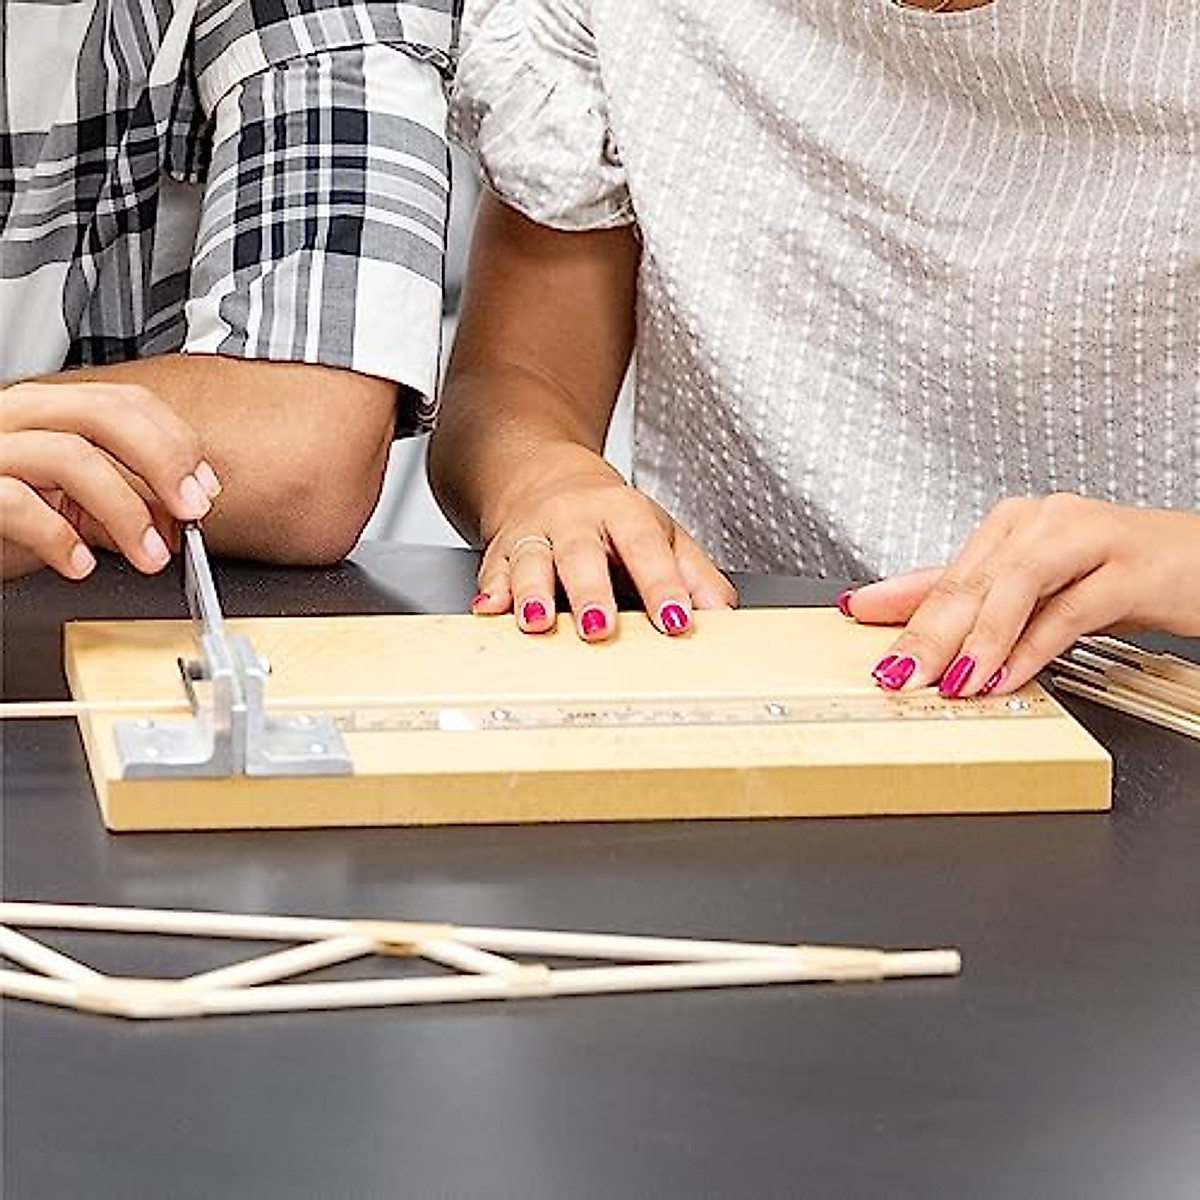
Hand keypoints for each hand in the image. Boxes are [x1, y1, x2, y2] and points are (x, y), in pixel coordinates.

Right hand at [0, 381, 220, 580]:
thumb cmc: (3, 513)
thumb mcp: (72, 502)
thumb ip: (123, 497)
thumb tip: (180, 512)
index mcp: (50, 410)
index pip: (125, 400)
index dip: (176, 441)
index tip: (204, 487)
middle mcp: (17, 418)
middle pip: (104, 413)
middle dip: (162, 462)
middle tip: (191, 510)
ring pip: (70, 456)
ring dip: (126, 512)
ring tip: (149, 555)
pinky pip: (16, 502)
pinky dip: (60, 538)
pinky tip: (80, 562)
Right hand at [470, 445, 736, 638]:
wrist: (542, 475)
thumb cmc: (609, 516)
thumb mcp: (660, 533)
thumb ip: (694, 573)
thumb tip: (722, 612)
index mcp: (622, 513)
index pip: (645, 549)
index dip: (662, 585)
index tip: (677, 620)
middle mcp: (574, 521)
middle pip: (581, 554)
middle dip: (590, 592)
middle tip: (600, 628)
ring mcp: (534, 536)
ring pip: (531, 563)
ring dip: (531, 595)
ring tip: (538, 623)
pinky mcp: (500, 554)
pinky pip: (492, 572)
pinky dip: (490, 591)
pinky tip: (489, 609)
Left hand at [841, 494, 1199, 695]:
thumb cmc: (1121, 574)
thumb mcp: (1040, 591)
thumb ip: (976, 604)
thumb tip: (902, 619)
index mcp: (1014, 526)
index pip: (944, 572)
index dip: (897, 600)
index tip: (856, 622)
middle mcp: (1042, 523)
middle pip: (970, 583)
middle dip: (926, 634)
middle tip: (895, 673)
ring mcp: (1086, 539)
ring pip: (1013, 589)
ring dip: (976, 641)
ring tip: (950, 682)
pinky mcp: (1131, 569)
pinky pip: (1068, 611)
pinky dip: (1031, 647)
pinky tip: (1006, 676)